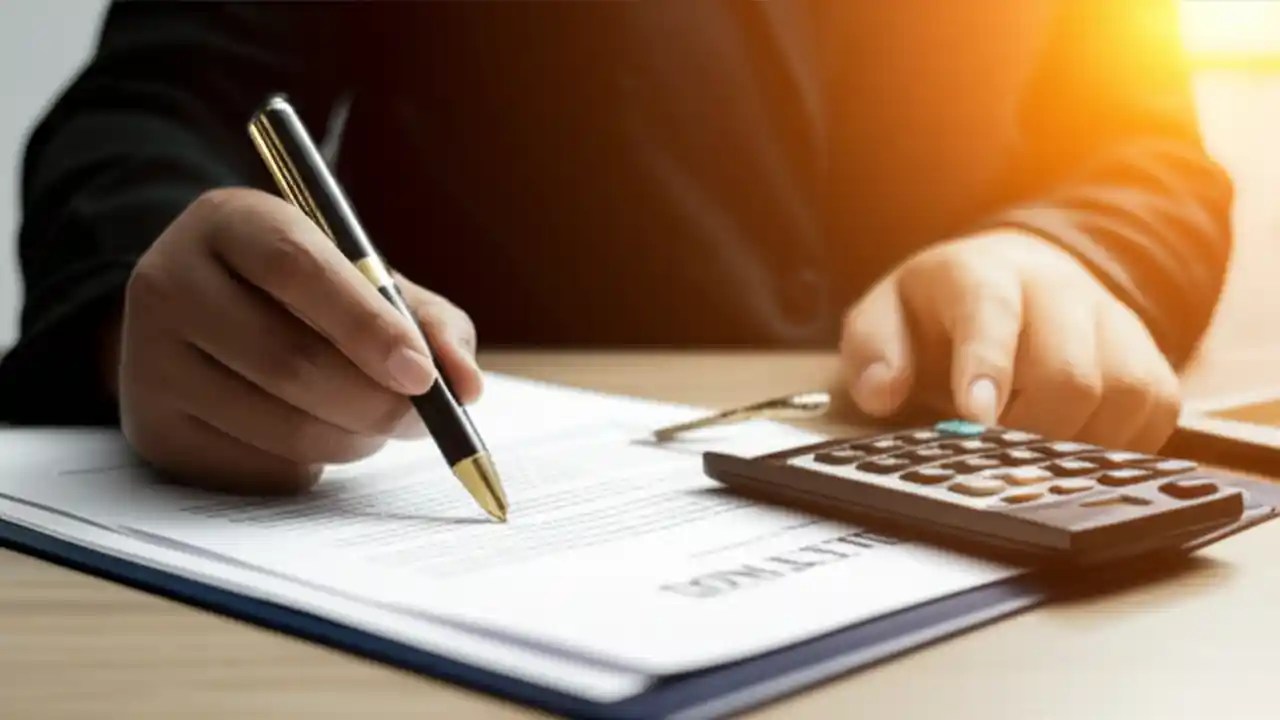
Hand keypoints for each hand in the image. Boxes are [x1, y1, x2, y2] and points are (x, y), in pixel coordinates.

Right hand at [111, 188, 480, 491]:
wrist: (214, 324)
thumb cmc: (311, 297)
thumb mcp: (370, 284)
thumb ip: (430, 323)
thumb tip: (466, 386)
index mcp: (231, 221)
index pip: (296, 267)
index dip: (366, 325)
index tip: (422, 375)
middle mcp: (170, 282)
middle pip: (288, 358)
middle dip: (375, 400)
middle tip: (422, 417)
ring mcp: (149, 360)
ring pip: (279, 425)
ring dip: (354, 439)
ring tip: (376, 423)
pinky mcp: (153, 430)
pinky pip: (258, 469)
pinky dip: (312, 466)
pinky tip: (319, 437)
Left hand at [840, 229, 1180, 451]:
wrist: (1012, 276)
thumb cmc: (938, 311)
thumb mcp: (884, 317)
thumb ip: (873, 350)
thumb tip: (881, 393)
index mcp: (984, 275)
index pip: (992, 313)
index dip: (986, 366)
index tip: (974, 416)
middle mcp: (1058, 290)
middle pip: (1069, 369)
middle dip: (1032, 427)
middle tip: (996, 459)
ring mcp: (1111, 321)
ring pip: (1123, 392)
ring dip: (1077, 443)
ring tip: (1032, 457)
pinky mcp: (1148, 356)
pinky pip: (1155, 409)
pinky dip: (1120, 445)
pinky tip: (1075, 453)